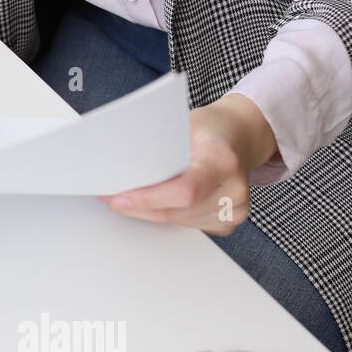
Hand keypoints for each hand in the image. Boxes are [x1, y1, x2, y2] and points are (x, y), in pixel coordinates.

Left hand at [103, 93, 277, 234]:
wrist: (240, 136)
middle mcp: (235, 188)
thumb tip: (120, 164)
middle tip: (111, 198)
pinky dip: (168, 216)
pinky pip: (189, 227)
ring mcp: (236, 209)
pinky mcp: (229, 221)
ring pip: (179, 222)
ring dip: (149, 213)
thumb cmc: (210, 128)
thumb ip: (160, 146)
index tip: (119, 199)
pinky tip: (155, 204)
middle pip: (178, 211)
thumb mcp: (185, 124)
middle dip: (139, 207)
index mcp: (223, 160)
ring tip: (128, 200)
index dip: (149, 199)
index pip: (185, 190)